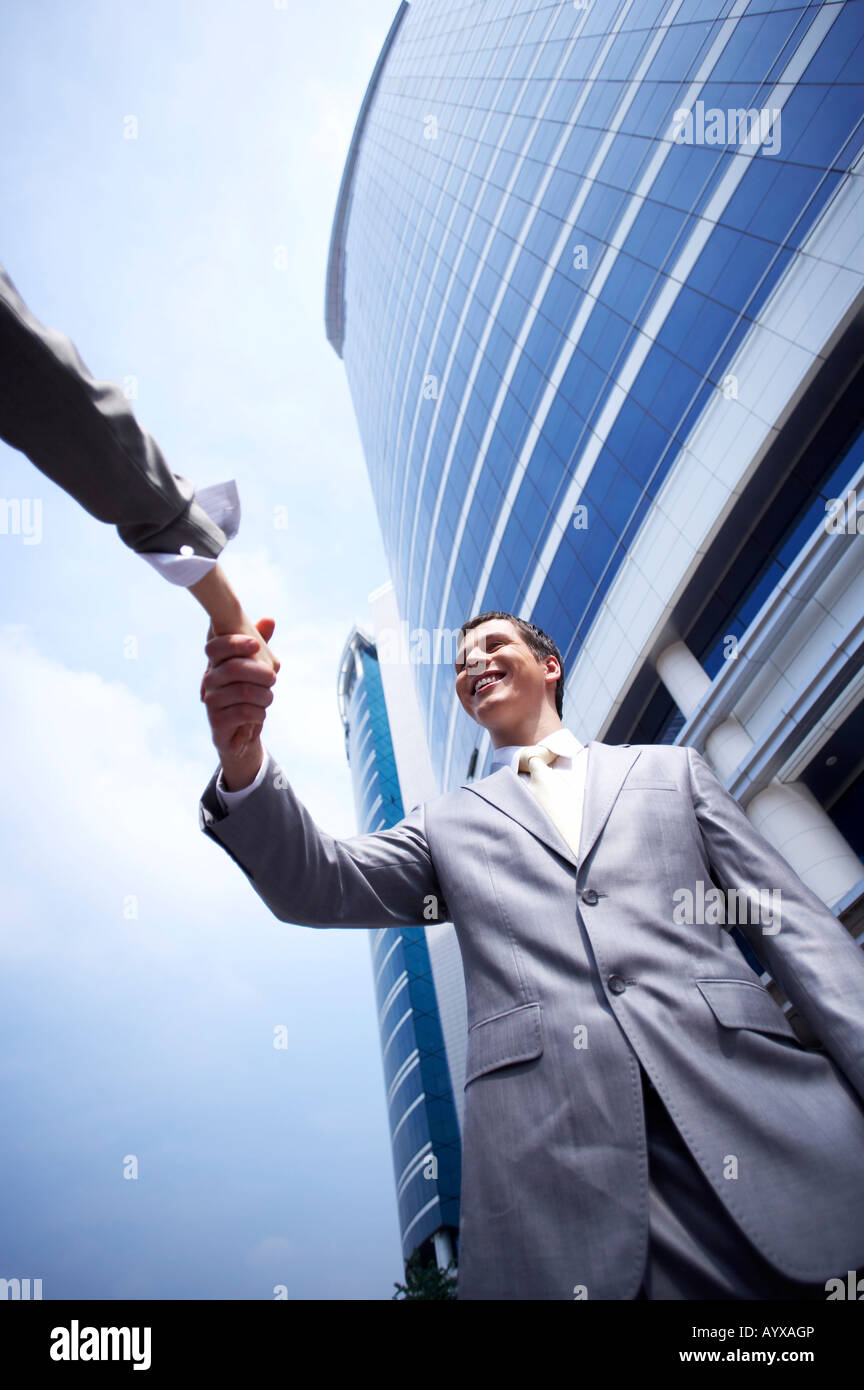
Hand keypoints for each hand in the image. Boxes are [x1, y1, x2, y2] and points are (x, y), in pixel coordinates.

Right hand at [201, 617, 277, 780]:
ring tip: (267, 699)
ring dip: (265, 696)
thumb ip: (261, 643)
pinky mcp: (217, 721)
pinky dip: (260, 713)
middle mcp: (209, 680)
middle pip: (234, 668)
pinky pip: (246, 712)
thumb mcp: (258, 666)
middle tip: (273, 679)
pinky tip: (259, 714)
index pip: (216, 646)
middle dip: (261, 673)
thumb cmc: (249, 694)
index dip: (234, 642)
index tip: (255, 645)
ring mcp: (211, 700)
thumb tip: (269, 619)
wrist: (241, 734)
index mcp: (215, 663)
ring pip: (245, 691)